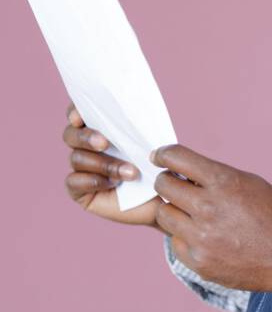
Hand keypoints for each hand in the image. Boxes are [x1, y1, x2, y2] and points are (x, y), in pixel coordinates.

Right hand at [63, 103, 156, 225]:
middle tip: (104, 143)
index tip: (79, 117)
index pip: (78, 113)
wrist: (161, 199)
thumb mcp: (152, 144)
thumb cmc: (157, 166)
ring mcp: (81, 169)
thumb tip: (136, 113)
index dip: (74, 111)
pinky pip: (73, 182)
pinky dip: (92, 181)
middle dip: (86, 137)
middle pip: (70, 135)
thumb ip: (140, 128)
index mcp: (100, 129)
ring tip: (131, 173)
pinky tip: (111, 184)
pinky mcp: (79, 191)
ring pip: (77, 158)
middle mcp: (85, 147)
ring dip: (104, 164)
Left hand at [150, 144, 271, 303]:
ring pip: (163, 214)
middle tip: (174, 185)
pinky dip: (185, 237)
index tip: (159, 157)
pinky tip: (205, 238)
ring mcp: (201, 237)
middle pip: (163, 186)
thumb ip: (214, 176)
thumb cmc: (271, 215)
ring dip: (173, 210)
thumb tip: (180, 172)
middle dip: (167, 182)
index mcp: (223, 182)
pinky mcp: (198, 261)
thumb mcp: (248, 182)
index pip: (176, 158)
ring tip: (191, 214)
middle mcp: (208, 208)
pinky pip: (175, 242)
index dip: (164, 154)